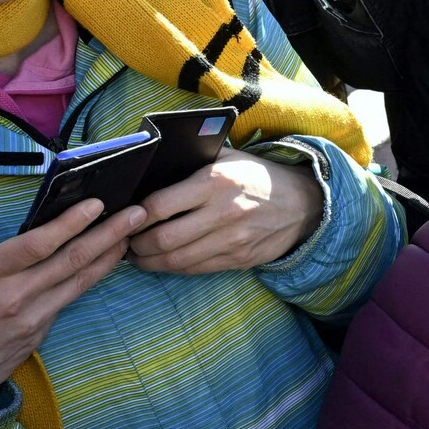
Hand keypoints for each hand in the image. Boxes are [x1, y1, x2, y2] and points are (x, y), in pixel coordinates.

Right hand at [0, 188, 144, 388]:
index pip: (38, 244)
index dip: (71, 222)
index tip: (97, 203)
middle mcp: (12, 298)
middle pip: (71, 261)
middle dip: (109, 233)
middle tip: (139, 213)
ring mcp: (29, 320)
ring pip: (78, 283)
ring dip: (109, 256)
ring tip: (133, 234)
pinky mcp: (36, 336)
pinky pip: (66, 301)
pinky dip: (88, 280)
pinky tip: (103, 264)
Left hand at [127, 147, 322, 273]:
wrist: (303, 204)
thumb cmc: (257, 176)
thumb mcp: (226, 159)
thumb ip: (191, 165)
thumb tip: (148, 173)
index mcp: (214, 183)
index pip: (159, 205)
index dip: (135, 215)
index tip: (125, 216)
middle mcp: (222, 213)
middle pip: (163, 239)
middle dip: (135, 245)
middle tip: (124, 241)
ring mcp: (232, 241)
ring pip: (176, 260)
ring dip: (149, 262)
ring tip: (137, 255)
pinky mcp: (238, 260)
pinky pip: (196, 269)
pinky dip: (173, 268)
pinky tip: (162, 261)